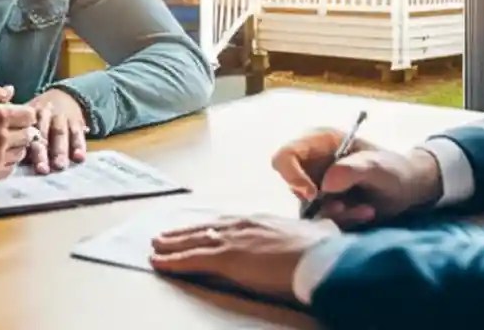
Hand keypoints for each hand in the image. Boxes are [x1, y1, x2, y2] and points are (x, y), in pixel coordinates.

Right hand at [0, 89, 36, 186]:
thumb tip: (11, 91)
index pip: (30, 115)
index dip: (24, 115)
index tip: (16, 117)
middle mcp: (2, 137)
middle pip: (28, 134)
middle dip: (21, 130)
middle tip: (9, 131)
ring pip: (22, 152)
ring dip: (16, 147)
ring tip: (1, 144)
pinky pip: (12, 167)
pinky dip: (8, 162)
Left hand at [25, 88, 87, 172]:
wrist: (64, 95)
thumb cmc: (38, 115)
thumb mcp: (26, 115)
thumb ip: (17, 130)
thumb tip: (7, 154)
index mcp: (30, 114)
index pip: (27, 130)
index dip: (26, 145)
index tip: (22, 159)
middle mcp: (46, 114)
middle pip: (44, 134)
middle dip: (43, 153)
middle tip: (42, 169)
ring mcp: (62, 117)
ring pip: (61, 134)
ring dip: (61, 151)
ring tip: (60, 166)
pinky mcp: (77, 122)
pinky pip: (78, 134)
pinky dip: (79, 146)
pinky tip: (79, 158)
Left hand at [149, 215, 339, 302]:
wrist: (320, 257)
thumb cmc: (323, 250)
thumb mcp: (318, 233)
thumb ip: (314, 231)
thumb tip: (327, 229)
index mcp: (262, 221)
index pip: (227, 223)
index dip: (210, 227)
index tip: (198, 228)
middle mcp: (243, 225)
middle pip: (205, 229)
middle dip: (183, 233)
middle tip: (164, 237)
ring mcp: (233, 240)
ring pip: (193, 242)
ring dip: (172, 245)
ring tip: (156, 247)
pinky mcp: (226, 258)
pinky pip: (192, 260)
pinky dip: (172, 261)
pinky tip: (158, 263)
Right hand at [272, 130, 442, 227]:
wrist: (408, 189)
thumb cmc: (393, 169)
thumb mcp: (378, 167)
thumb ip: (354, 170)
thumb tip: (325, 184)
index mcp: (318, 142)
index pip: (285, 156)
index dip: (291, 175)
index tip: (312, 194)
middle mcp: (311, 163)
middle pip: (291, 185)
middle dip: (316, 202)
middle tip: (343, 207)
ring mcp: (315, 186)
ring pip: (306, 208)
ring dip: (335, 214)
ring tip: (366, 210)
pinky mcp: (322, 207)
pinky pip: (321, 220)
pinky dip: (342, 222)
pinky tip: (365, 214)